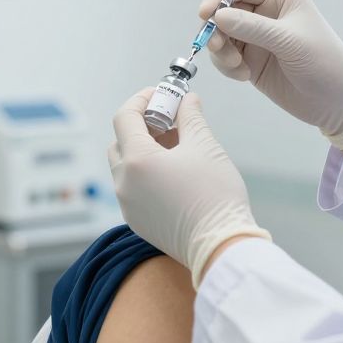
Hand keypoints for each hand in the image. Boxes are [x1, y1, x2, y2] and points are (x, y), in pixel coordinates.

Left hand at [107, 89, 269, 287]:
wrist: (222, 247)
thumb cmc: (215, 195)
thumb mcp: (205, 145)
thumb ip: (190, 116)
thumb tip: (187, 100)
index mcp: (136, 161)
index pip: (125, 117)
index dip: (142, 100)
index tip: (161, 95)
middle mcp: (124, 183)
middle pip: (120, 141)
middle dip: (142, 125)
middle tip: (170, 120)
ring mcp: (128, 205)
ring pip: (125, 166)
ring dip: (144, 149)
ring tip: (177, 145)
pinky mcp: (137, 221)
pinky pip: (132, 188)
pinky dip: (145, 173)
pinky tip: (173, 171)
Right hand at [199, 0, 342, 149]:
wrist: (339, 104)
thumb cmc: (325, 64)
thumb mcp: (289, 41)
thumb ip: (252, 28)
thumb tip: (217, 16)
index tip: (205, 14)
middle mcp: (265, 15)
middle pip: (224, 10)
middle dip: (215, 27)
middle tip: (217, 46)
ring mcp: (256, 39)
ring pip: (221, 35)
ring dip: (220, 50)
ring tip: (236, 66)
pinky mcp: (251, 61)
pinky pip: (225, 57)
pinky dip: (226, 66)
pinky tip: (244, 75)